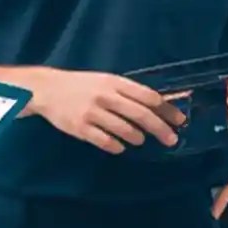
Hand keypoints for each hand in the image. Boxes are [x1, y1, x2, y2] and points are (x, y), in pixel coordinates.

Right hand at [28, 69, 183, 154]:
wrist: (47, 89)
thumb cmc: (81, 85)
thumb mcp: (105, 81)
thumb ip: (128, 92)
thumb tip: (159, 104)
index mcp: (114, 82)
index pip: (147, 96)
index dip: (166, 109)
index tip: (179, 120)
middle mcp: (105, 96)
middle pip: (141, 114)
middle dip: (160, 128)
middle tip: (171, 139)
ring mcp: (92, 112)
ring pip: (125, 130)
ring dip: (138, 138)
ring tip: (140, 139)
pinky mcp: (81, 128)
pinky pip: (106, 142)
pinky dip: (118, 146)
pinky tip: (120, 146)